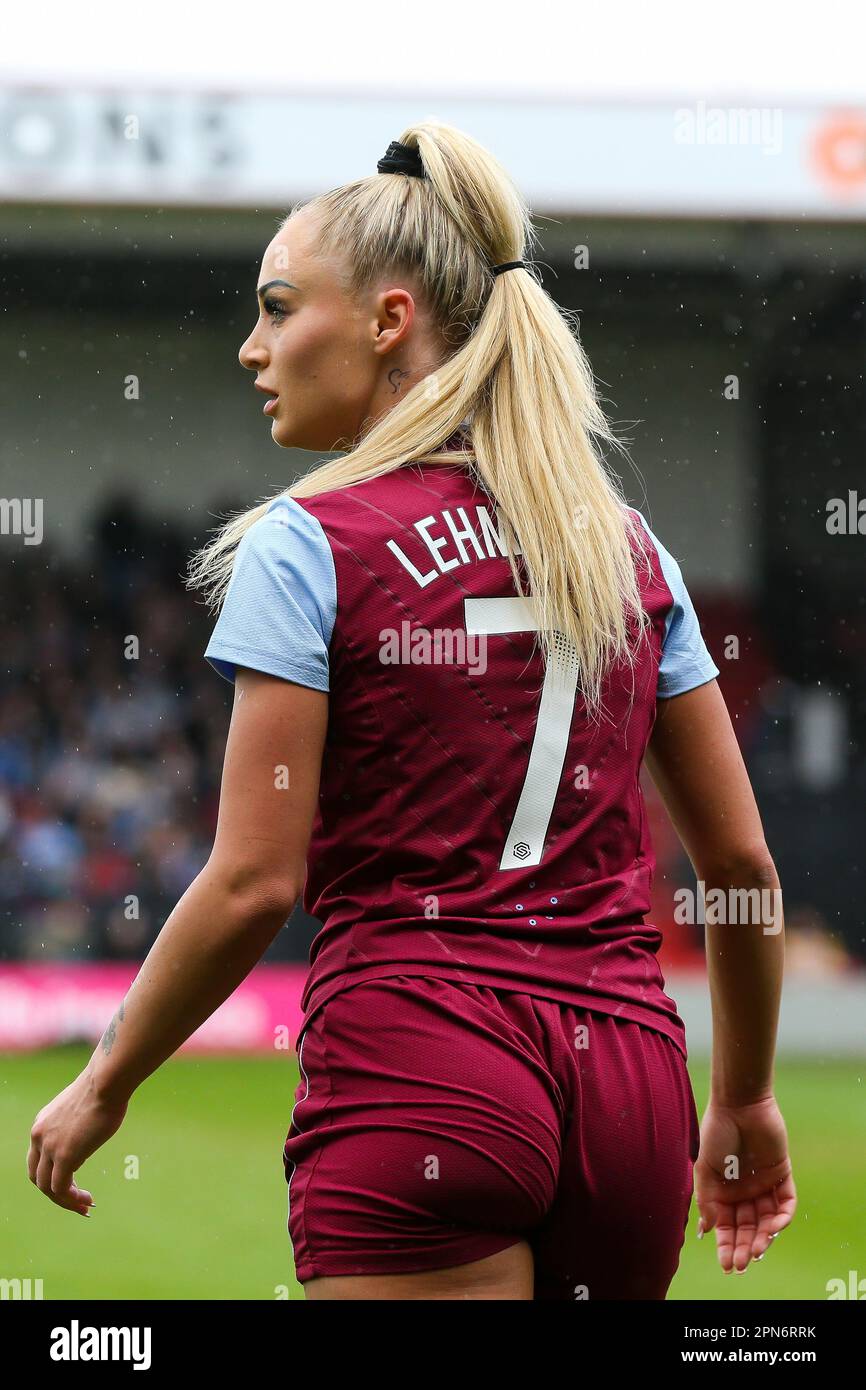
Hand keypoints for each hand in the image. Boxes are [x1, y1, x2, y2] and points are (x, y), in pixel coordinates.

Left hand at [27, 1067, 127, 1215]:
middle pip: (37, 1176)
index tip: (73, 1182)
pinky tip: (87, 1200)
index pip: (38, 1159)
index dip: (52, 1174)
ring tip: (86, 1206)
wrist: (106, 1082)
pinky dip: (72, 1199)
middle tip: (76, 1201)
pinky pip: (61, 1188)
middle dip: (55, 1193)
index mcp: (42, 1124)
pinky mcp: (65, 1156)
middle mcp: (39, 1136)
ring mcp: (50, 1147)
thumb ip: (76, 1124)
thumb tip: (87, 1134)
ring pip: (47, 1187)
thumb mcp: (81, 1108)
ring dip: (65, 1201)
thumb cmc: (104, 1088)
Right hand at [694, 1093, 795, 1274]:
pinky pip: (785, 1203)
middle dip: (743, 1246)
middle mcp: (743, 1192)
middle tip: (741, 1263)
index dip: (726, 1246)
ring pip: (766, 1220)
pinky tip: (774, 1227)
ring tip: (758, 1249)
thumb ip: (706, 1200)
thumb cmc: (716, 1134)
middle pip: (747, 1227)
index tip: (726, 1264)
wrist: (737, 1105)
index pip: (726, 1226)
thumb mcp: (704, 1169)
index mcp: (722, 1192)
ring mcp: (763, 1184)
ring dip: (763, 1237)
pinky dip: (782, 1218)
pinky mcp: (782, 1175)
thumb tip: (707, 1231)